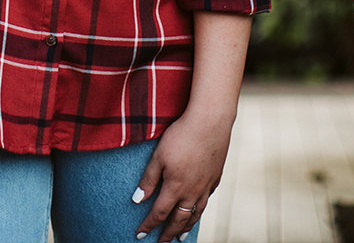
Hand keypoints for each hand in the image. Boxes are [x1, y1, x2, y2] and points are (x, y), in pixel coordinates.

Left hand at [132, 105, 234, 240]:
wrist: (210, 122)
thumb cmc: (181, 136)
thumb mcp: (158, 156)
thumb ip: (148, 179)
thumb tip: (137, 200)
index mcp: (176, 187)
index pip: (159, 213)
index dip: (148, 225)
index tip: (140, 234)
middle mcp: (192, 191)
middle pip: (179, 219)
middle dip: (168, 232)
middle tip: (161, 242)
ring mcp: (206, 186)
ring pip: (195, 213)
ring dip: (186, 227)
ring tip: (181, 236)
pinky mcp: (216, 177)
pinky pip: (207, 200)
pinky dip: (199, 210)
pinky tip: (197, 209)